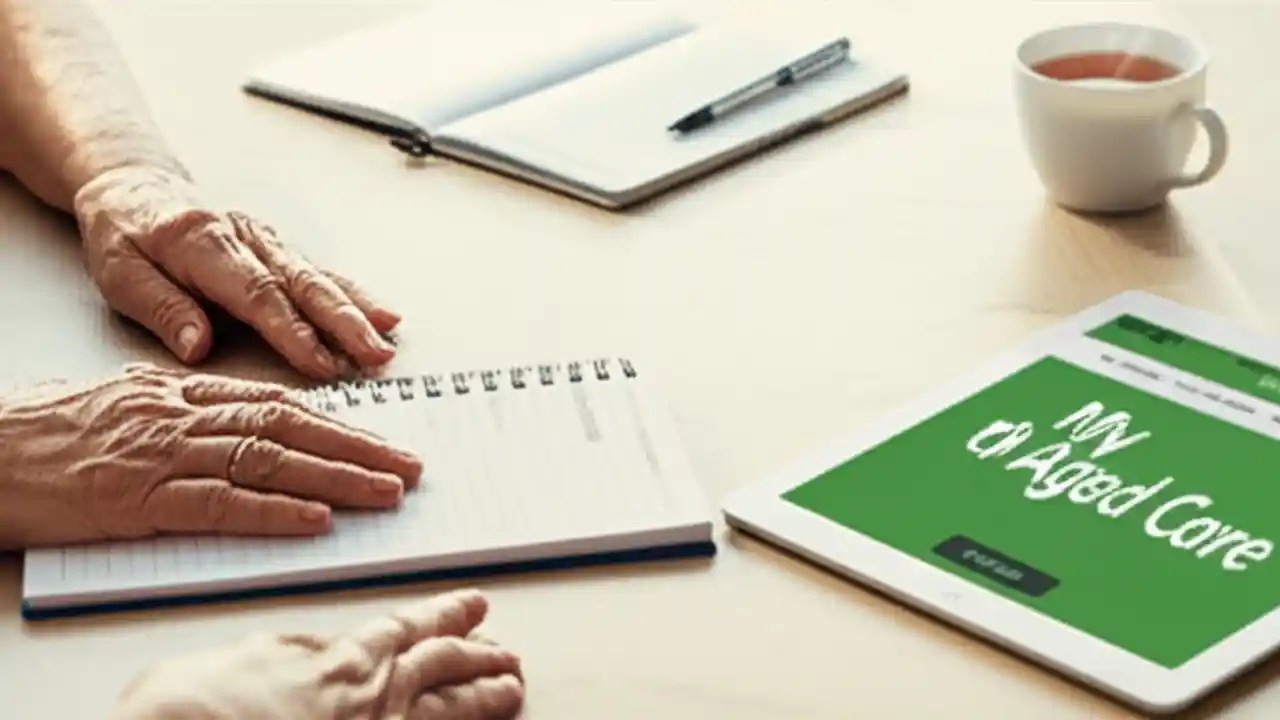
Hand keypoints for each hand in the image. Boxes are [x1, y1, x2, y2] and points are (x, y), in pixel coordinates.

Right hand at [0, 363, 421, 548]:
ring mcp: (160, 455)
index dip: (337, 421)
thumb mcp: (120, 403)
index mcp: (178, 393)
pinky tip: (316, 521)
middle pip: (289, 426)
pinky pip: (219, 504)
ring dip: (336, 477)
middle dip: (358, 447)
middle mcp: (180, 416)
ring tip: (386, 492)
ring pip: (269, 460)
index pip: (274, 402)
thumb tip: (234, 423)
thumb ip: (180, 410)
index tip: (382, 438)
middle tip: (409, 465)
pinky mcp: (136, 498)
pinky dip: (274, 512)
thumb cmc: (39, 434)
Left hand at [73, 165, 400, 379]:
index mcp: (204, 242)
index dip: (292, 330)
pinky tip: (383, 314)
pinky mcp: (279, 249)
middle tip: (372, 354)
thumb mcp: (119, 272)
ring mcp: (268, 241)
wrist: (133, 188)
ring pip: (320, 277)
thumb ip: (162, 308)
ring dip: (357, 310)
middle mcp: (246, 237)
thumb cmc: (124, 233)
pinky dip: (355, 294)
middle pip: (303, 283)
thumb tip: (198, 347)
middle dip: (344, 322)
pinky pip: (322, 272)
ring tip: (386, 338)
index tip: (318, 362)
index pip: (256, 294)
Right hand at [111, 589, 524, 719]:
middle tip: (507, 651)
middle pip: (445, 669)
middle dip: (481, 657)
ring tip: (512, 688)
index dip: (446, 615)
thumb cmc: (192, 711)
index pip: (409, 629)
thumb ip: (286, 652)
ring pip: (453, 713)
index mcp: (341, 660)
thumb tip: (304, 652)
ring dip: (488, 698)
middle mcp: (375, 699)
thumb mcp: (239, 657)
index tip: (473, 606)